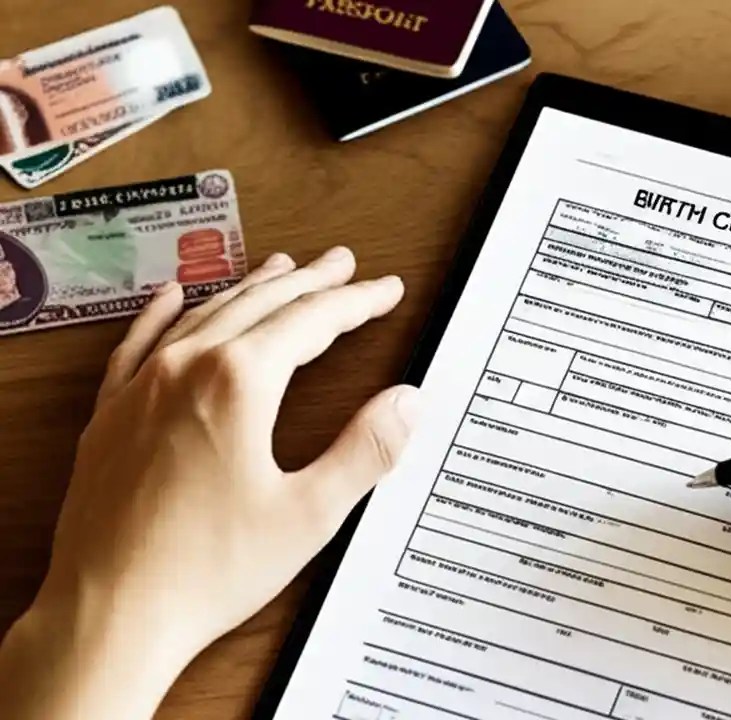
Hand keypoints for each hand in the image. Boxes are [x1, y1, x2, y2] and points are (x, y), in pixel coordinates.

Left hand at [1, 248, 420, 719]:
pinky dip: (163, 313)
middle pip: (261, 304)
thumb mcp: (310, 514)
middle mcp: (186, 369)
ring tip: (281, 268)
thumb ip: (365, 450)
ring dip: (250, 288)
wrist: (111, 614)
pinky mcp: (111, 416)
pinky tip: (173, 296)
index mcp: (239, 383)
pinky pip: (138, 344)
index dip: (357, 302)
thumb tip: (408, 401)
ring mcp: (141, 388)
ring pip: (205, 315)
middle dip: (309, 281)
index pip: (313, 321)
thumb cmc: (207, 570)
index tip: (388, 290)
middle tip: (344, 263)